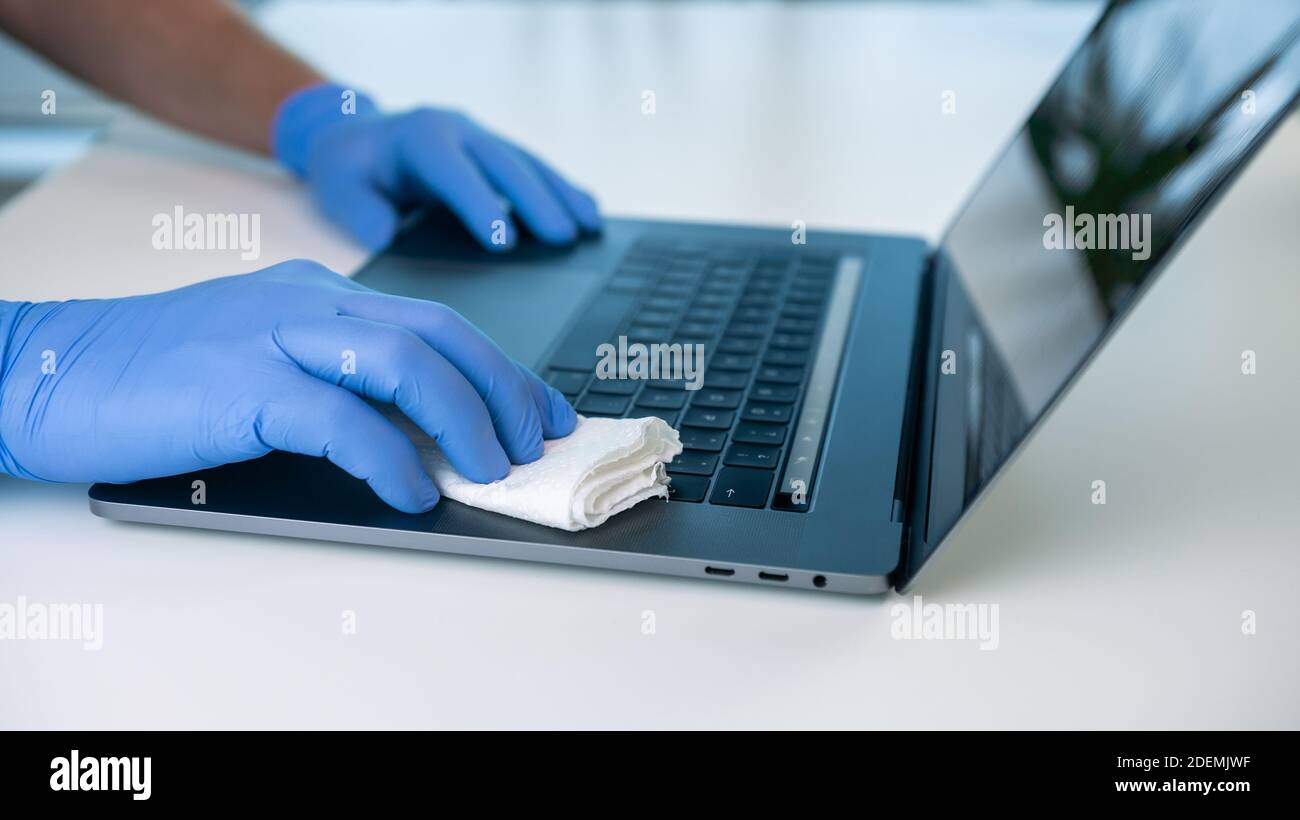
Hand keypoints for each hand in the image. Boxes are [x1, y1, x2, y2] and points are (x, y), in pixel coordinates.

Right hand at [0, 260, 575, 511]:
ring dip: (464, 419)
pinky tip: (413, 490)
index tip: (538, 409)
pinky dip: (390, 457)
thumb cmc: (153, 377)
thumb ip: (333, 381)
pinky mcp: (240, 385)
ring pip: (404, 363)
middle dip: (503, 389)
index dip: (499, 366)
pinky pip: (340, 418)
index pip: (433, 322)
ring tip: (491, 467)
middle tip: (536, 441)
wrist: (45, 371)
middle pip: (437, 334)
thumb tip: (416, 435)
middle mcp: (305, 306)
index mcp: (316, 297)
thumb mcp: (260, 360)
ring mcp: (272, 338)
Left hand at [272, 83, 601, 250]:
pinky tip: (588, 212)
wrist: (357, 137)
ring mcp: (481, 138)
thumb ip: (359, 211)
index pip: (455, 172)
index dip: (480, 205)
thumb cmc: (350, 168)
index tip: (504, 241)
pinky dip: (561, 190)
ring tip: (590, 226)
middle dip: (537, 201)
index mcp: (420, 136)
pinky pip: (533, 170)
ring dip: (561, 194)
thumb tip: (386, 235)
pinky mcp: (495, 152)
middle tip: (564, 237)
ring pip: (528, 165)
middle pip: (504, 165)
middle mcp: (458, 129)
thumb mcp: (338, 187)